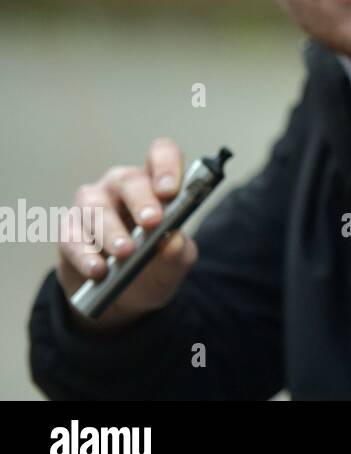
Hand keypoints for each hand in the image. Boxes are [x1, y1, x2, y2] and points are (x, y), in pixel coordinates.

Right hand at [55, 137, 198, 332]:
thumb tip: (172, 241)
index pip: (161, 154)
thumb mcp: (175, 262)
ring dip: (111, 230)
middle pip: (128, 180)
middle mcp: (121, 186)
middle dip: (141, 200)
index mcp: (154, 183)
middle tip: (152, 221)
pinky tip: (98, 269)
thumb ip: (178, 250)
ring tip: (125, 252)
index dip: (166, 166)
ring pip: (96, 207)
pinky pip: (71, 237)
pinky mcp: (68, 231)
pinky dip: (85, 253)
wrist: (126, 299)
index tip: (171, 190)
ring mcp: (91, 205)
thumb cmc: (155, 266)